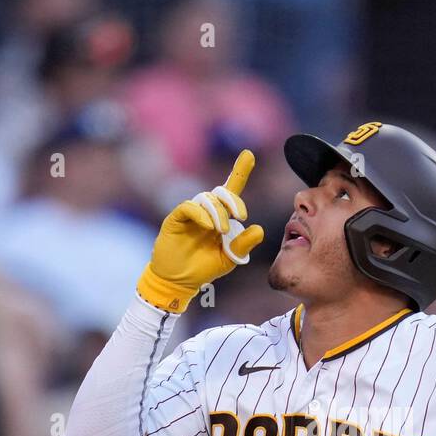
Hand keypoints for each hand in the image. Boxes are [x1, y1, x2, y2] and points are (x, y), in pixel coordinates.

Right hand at [137, 149, 265, 312]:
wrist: (180, 281)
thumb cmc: (204, 268)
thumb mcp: (230, 259)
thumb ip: (243, 245)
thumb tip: (259, 229)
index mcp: (222, 216)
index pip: (232, 189)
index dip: (240, 171)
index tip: (249, 154)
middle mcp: (207, 211)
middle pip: (221, 192)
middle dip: (234, 200)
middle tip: (240, 216)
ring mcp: (191, 214)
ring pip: (207, 199)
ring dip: (218, 212)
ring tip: (222, 231)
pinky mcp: (176, 219)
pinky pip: (189, 207)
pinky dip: (201, 214)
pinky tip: (208, 226)